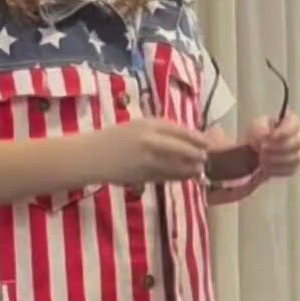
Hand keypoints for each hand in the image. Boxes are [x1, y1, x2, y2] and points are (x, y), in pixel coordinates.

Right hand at [87, 119, 210, 184]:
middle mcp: (150, 139)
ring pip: (177, 165)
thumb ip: (159, 132)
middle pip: (183, 148)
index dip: (197, 138)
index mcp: (149, 123)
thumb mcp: (137, 127)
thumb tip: (187, 139)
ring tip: (198, 170)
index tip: (209, 143)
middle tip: (206, 159)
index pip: (180, 130)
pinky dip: (178, 177)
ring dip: (190, 169)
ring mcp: (147, 158)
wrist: (90, 156)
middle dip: (198, 154)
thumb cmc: (114, 139)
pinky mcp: (143, 175)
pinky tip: (184, 177)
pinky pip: (166, 176)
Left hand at [248, 110, 299, 178]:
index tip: (271, 137)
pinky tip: (266, 168)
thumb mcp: (256, 126)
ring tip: (262, 160)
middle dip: (278, 147)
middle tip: (262, 149)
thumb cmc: (260, 134)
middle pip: (297, 142)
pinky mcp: (294, 167)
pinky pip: (291, 170)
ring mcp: (298, 153)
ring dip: (277, 160)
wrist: (257, 150)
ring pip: (295, 158)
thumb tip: (266, 136)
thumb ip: (260, 129)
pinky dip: (277, 170)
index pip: (295, 125)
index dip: (284, 131)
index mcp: (290, 122)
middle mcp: (298, 137)